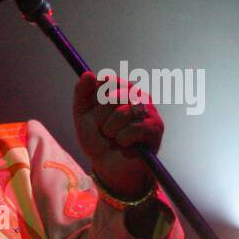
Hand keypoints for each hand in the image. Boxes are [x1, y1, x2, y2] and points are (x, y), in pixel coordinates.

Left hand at [72, 71, 162, 196]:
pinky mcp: (156, 128)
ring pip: (123, 112)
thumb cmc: (97, 139)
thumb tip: (87, 73)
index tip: (95, 111)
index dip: (95, 99)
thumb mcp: (82, 116)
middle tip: (104, 128)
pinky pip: (133, 129)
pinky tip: (125, 144)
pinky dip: (122, 140)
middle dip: (101, 117)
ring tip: (114, 137)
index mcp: (121, 89)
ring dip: (111, 130)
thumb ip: (82, 94)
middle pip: (114, 94)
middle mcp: (137, 95)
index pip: (107, 80)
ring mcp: (149, 110)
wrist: (107, 165)